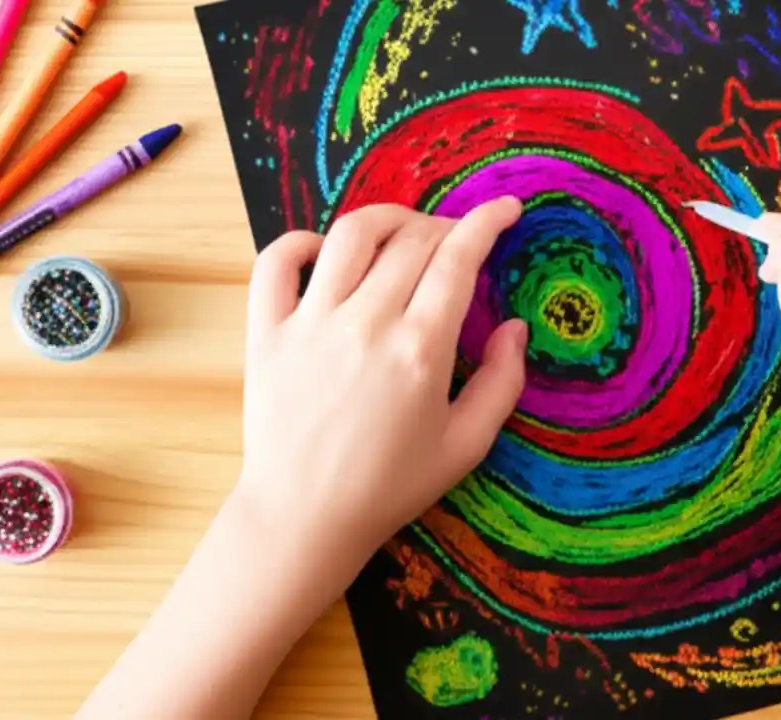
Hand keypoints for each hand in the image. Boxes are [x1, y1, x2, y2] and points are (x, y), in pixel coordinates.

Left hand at [239, 197, 527, 561]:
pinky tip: (328, 254)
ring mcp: (310, 323)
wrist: (304, 518)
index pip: (458, 258)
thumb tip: (514, 327)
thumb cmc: (391, 487)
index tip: (505, 208)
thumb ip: (502, 382)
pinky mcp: (266, 331)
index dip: (487, 222)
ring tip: (404, 231)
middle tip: (457, 243)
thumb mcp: (466, 445)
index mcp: (420, 351)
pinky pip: (277, 261)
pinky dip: (303, 241)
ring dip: (387, 219)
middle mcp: (366, 324)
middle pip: (413, 240)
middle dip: (446, 227)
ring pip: (352, 235)